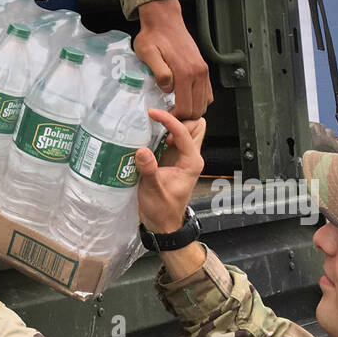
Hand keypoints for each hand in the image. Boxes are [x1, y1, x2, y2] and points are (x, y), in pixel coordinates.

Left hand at [133, 0, 212, 119]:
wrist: (164, 20)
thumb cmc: (153, 36)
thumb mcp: (147, 53)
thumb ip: (159, 71)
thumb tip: (167, 89)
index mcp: (185, 72)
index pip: (186, 108)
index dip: (175, 117)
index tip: (164, 117)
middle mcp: (198, 73)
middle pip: (198, 108)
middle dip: (185, 116)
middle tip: (170, 116)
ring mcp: (203, 70)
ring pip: (205, 102)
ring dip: (192, 109)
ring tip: (176, 109)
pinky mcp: (203, 68)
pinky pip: (207, 92)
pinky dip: (199, 100)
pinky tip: (185, 98)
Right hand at [135, 109, 206, 233]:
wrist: (163, 223)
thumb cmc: (162, 209)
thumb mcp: (154, 190)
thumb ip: (149, 170)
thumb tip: (142, 150)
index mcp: (192, 163)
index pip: (184, 132)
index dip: (169, 120)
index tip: (152, 113)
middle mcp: (190, 157)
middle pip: (195, 125)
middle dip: (179, 118)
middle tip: (158, 118)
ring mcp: (181, 156)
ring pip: (186, 129)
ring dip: (171, 123)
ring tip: (153, 124)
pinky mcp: (171, 158)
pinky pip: (172, 137)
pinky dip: (163, 131)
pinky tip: (149, 133)